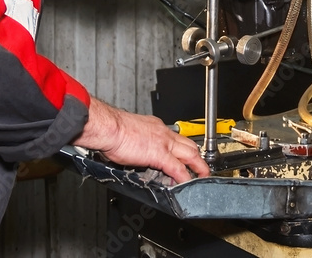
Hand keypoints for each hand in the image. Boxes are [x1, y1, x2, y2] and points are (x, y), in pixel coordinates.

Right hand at [75, 98, 209, 182]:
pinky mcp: (159, 154)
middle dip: (198, 157)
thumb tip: (137, 152)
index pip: (176, 138)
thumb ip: (139, 142)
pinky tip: (186, 184)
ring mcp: (164, 143)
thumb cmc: (114, 129)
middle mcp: (163, 132)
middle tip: (201, 167)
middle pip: (189, 144)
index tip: (184, 156)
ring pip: (190, 154)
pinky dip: (184, 178)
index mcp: (156, 126)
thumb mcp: (132, 133)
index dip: (183, 149)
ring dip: (198, 167)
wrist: (109, 127)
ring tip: (201, 177)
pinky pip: (178, 168)